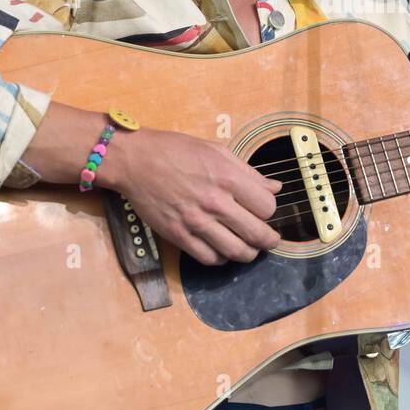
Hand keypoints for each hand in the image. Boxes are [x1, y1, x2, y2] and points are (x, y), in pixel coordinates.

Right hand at [113, 130, 282, 265]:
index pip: (267, 207)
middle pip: (257, 234)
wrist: (135, 160)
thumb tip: (275, 188)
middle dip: (269, 240)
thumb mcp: (217, 151)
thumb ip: (248, 172)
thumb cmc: (176, 150)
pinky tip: (223, 249)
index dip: (269, 210)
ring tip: (249, 248)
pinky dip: (222, 258)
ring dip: (248, 253)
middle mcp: (215, 203)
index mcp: (228, 178)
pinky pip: (210, 258)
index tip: (264, 209)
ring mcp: (196, 222)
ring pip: (236, 252)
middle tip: (270, 240)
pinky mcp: (178, 236)